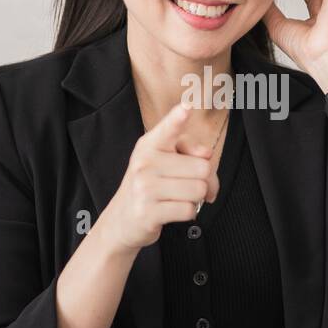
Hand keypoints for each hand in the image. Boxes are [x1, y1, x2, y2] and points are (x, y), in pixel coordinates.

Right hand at [101, 102, 219, 251]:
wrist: (121, 220)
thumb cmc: (149, 185)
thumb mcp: (162, 161)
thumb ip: (186, 150)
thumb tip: (206, 154)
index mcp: (149, 145)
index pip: (168, 129)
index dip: (177, 119)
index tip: (186, 107)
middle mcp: (145, 163)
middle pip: (202, 168)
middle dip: (206, 181)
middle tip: (195, 187)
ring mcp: (145, 188)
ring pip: (198, 190)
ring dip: (196, 198)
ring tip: (180, 198)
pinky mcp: (148, 212)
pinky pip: (189, 210)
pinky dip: (188, 213)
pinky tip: (173, 210)